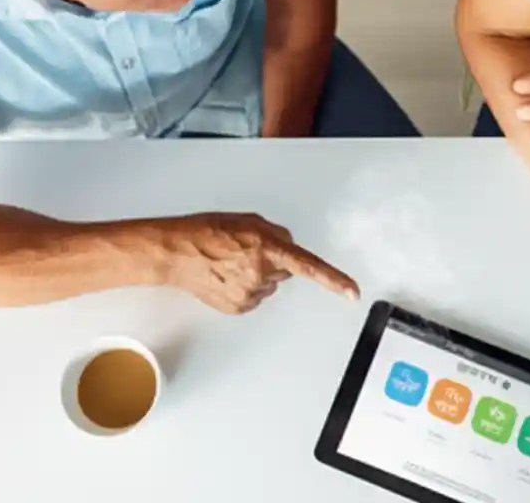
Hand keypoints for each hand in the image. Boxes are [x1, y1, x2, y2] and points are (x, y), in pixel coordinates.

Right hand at [162, 213, 358, 313]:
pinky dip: (245, 287)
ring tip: (230, 262)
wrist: (177, 252)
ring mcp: (251, 293)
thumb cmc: (207, 232)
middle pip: (285, 270)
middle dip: (273, 261)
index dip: (334, 280)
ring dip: (257, 274)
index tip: (352, 293)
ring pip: (269, 284)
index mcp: (268, 248)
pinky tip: (226, 276)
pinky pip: (255, 296)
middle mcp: (262, 273)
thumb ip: (277, 234)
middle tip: (245, 251)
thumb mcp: (249, 221)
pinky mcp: (240, 307)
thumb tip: (289, 247)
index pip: (309, 266)